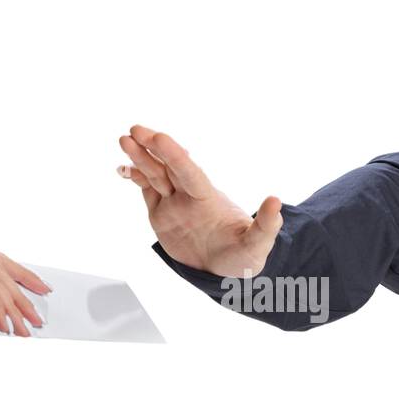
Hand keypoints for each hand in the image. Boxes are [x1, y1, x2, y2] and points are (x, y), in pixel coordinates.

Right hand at [115, 125, 282, 276]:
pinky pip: (146, 191)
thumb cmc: (244, 256)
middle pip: (169, 166)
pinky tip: (122, 168)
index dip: (175, 155)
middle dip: (153, 148)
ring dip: (140, 158)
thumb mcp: (258, 244)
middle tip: (135, 130)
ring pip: (155, 175)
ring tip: (124, 141)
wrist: (228, 269)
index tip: (159, 138)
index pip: (189, 172)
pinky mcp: (162, 214)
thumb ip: (266, 225)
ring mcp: (174, 203)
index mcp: (208, 198)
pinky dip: (135, 178)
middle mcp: (189, 195)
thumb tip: (276, 202)